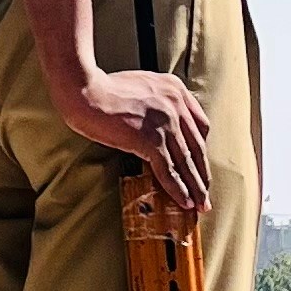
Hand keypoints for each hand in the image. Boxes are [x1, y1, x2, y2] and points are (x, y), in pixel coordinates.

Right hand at [64, 66, 211, 212]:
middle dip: (202, 175)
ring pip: (185, 162)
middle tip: (205, 195)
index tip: (201, 167)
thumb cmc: (104, 89)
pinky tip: (183, 201)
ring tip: (199, 205)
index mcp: (176, 90)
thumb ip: (158, 102)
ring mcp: (165, 122)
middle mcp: (176, 104)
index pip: (200, 126)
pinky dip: (177, 188)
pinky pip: (168, 170)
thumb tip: (160, 125)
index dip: (202, 152)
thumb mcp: (142, 85)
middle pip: (197, 147)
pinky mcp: (151, 139)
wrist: (85, 91)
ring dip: (194, 187)